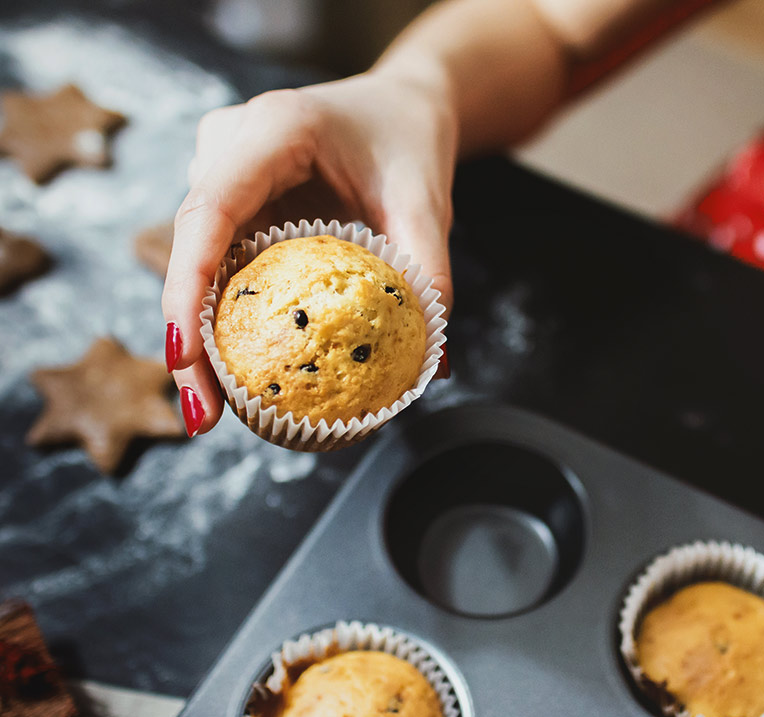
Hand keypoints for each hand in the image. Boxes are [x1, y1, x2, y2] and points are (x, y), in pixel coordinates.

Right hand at [162, 71, 457, 435]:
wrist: (400, 106)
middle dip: (186, 338)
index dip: (187, 286)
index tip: (185, 356)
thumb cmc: (409, 141)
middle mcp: (229, 147)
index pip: (210, 211)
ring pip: (195, 263)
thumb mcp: (427, 201)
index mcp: (272, 130)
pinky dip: (224, 319)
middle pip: (189, 249)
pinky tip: (237, 375)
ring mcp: (221, 173)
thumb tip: (432, 367)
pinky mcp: (230, 202)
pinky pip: (218, 265)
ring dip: (201, 336)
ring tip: (212, 411)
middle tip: (202, 417)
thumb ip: (429, 271)